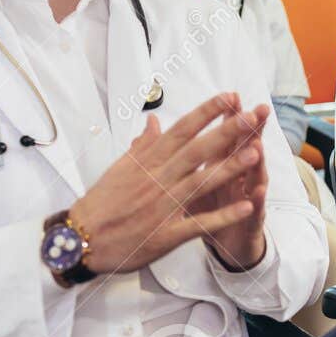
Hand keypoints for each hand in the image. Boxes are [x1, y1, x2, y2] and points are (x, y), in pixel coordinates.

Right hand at [66, 93, 267, 274]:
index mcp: (147, 162)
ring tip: (255, 153)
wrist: (80, 238)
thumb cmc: (100, 204)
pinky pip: (198, 223)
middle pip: (196, 151)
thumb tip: (154, 122)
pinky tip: (245, 206)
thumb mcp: (119, 168)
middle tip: (250, 117)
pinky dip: (223, 216)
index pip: (181, 130)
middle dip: (225, 132)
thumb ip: (142, 145)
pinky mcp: (166, 234)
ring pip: (201, 183)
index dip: (206, 113)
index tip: (228, 98)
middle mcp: (157, 180)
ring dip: (229, 168)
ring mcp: (163, 206)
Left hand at [189, 100, 270, 269]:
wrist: (229, 245)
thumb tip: (161, 129)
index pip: (226, 137)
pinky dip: (254, 204)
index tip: (230, 96)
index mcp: (222, 166)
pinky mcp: (249, 224)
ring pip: (253, 179)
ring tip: (258, 148)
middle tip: (258, 111)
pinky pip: (252, 214)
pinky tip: (256, 194)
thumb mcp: (191, 182)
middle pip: (246, 150)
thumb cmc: (209, 210)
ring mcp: (247, 200)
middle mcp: (239, 179)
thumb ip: (181, 154)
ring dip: (256, 164)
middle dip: (251, 131)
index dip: (228, 118)